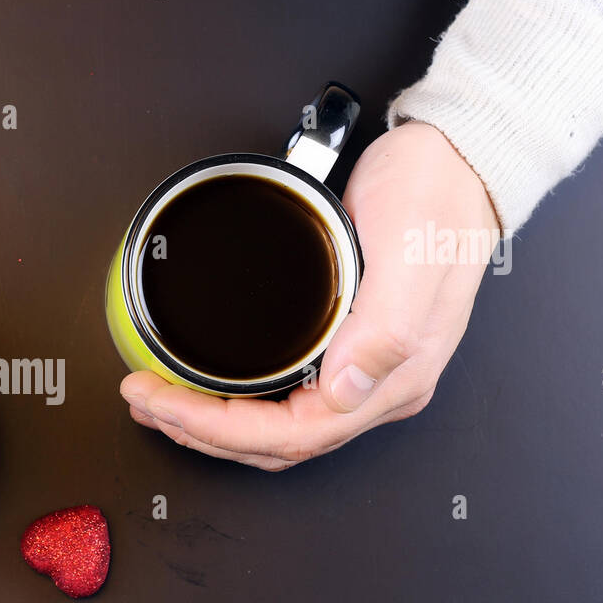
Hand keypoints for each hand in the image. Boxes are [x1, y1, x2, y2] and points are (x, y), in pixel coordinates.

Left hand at [120, 120, 499, 469]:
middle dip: (202, 433)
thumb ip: (386, 330)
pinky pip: (283, 396)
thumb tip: (345, 391)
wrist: (456, 159)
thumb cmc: (436, 197)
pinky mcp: (346, 346)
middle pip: (276, 443)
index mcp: (394, 380)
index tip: (163, 403)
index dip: (217, 430)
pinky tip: (205, 383)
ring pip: (276, 426)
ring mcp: (362, 370)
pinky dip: (235, 400)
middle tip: (146, 402)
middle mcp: (376, 386)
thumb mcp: (412, 253)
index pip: (291, 435)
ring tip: (160, 400)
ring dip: (213, 423)